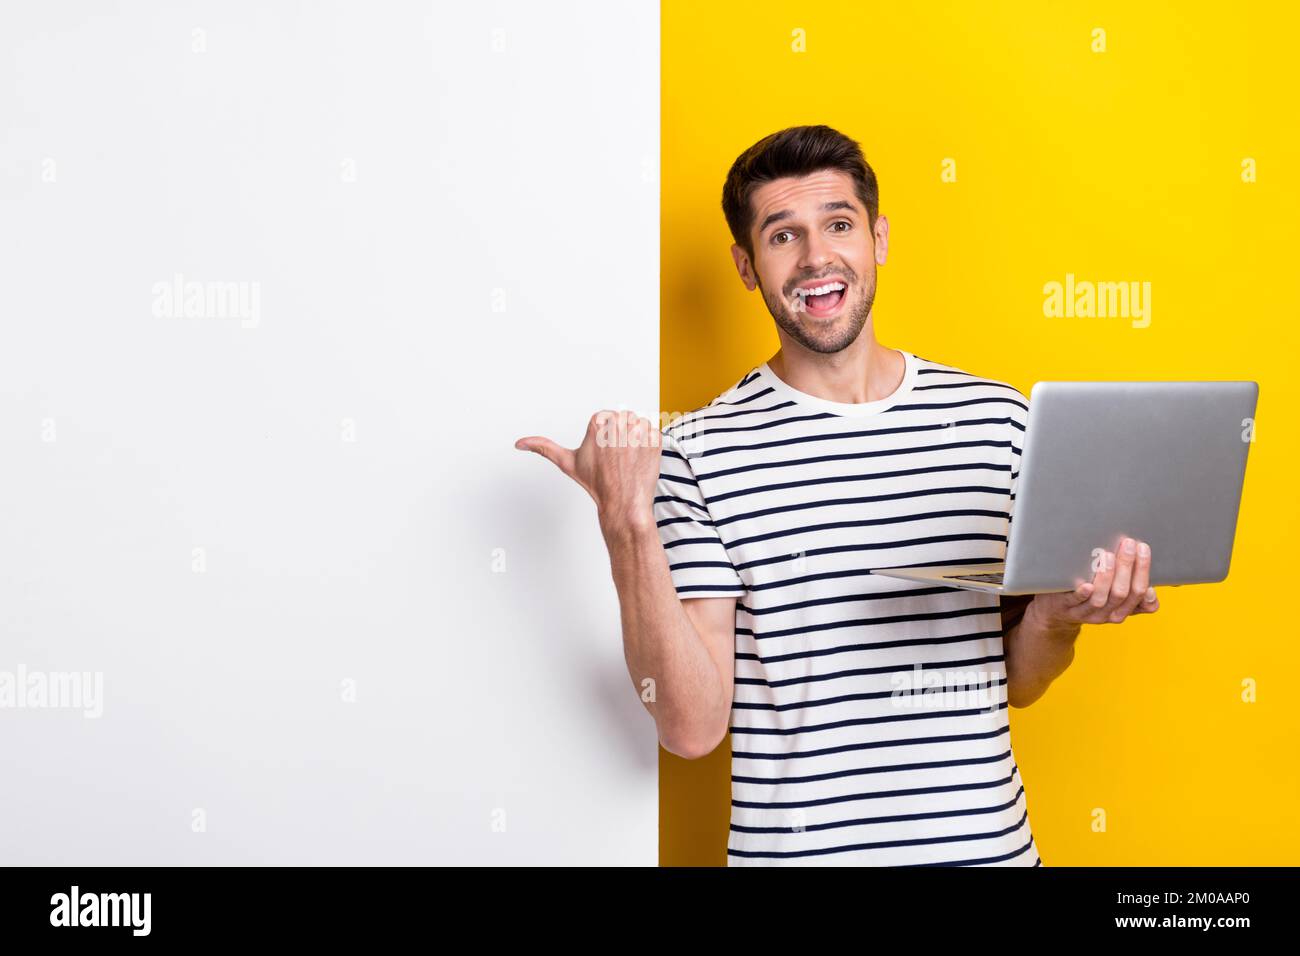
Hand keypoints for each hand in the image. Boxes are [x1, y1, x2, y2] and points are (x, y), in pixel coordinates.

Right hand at [515, 410, 662, 533]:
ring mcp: (638, 430)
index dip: (605, 437)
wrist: (624, 502)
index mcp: (598, 422)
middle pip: (622, 419)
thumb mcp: (568, 463)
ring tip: (627, 458)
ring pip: (638, 423)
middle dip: (620, 435)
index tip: (604, 452)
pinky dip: (648, 443)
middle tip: (616, 457)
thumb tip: (519, 443)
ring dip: (635, 438)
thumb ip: (545, 448)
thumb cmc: (597, 484)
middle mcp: (618, 423)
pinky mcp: (655, 438)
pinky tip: (640, 458)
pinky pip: (653, 431)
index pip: (605, 418)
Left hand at [1028, 537, 1160, 630]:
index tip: (1143, 549)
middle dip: (1128, 566)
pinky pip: (1076, 602)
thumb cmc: (1090, 594)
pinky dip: (1083, 594)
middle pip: (1122, 593)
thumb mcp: (1112, 592)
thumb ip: (1130, 582)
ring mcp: (1086, 613)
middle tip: (1129, 543)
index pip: (1142, 595)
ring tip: (1108, 556)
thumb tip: (1145, 558)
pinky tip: (1086, 585)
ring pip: (1101, 599)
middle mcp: (1108, 614)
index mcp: (1123, 609)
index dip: (1144, 572)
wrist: (1056, 612)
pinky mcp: (1066, 608)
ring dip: (1107, 577)